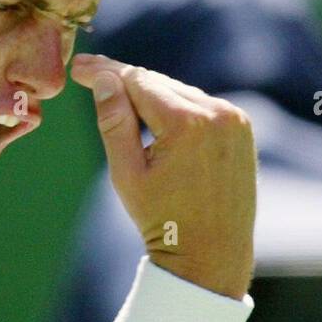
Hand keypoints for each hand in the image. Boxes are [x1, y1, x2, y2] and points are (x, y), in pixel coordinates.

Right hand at [70, 53, 256, 300]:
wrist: (212, 255)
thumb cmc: (163, 221)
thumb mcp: (127, 174)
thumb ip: (114, 123)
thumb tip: (103, 80)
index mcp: (186, 124)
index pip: (137, 81)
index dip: (105, 72)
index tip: (79, 66)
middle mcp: (217, 113)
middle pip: (158, 84)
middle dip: (125, 83)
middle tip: (89, 75)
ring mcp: (235, 119)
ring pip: (180, 93)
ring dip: (151, 98)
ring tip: (121, 105)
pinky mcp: (243, 128)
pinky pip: (201, 107)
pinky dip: (178, 110)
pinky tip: (157, 123)